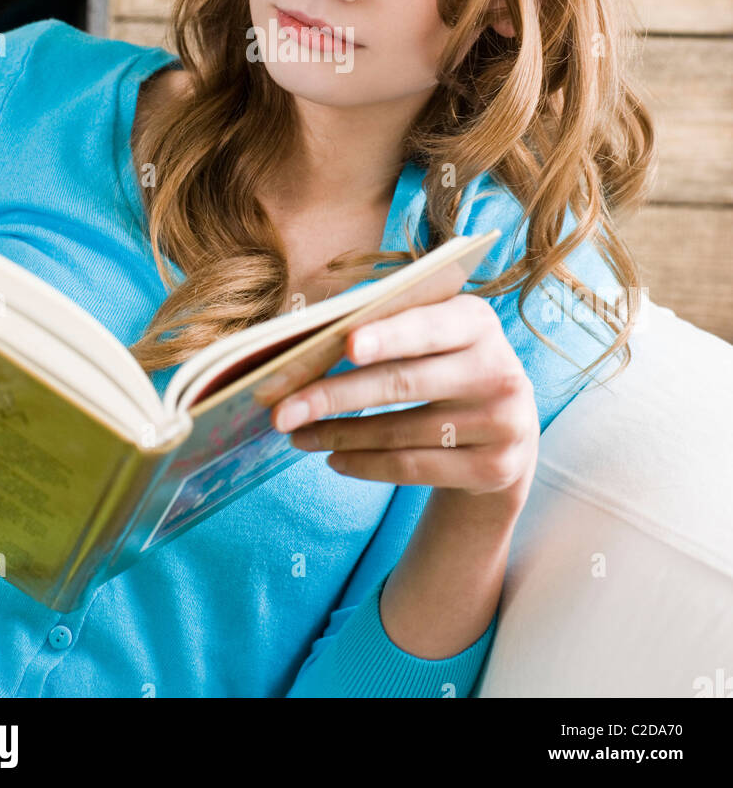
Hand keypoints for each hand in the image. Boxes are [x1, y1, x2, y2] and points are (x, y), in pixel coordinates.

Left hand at [271, 294, 539, 505]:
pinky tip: (333, 458)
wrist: (508, 431)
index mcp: (478, 321)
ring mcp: (502, 423)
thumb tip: (305, 343)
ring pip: (400, 431)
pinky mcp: (496, 468)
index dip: (389, 335)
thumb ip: (384, 328)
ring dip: (338, 434)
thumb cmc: (444, 366)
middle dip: (333, 396)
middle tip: (280, 410)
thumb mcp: (432, 337)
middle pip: (402, 383)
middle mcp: (498, 369)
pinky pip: (412, 468)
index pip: (427, 327)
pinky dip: (364, 464)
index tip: (345, 344)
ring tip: (296, 434)